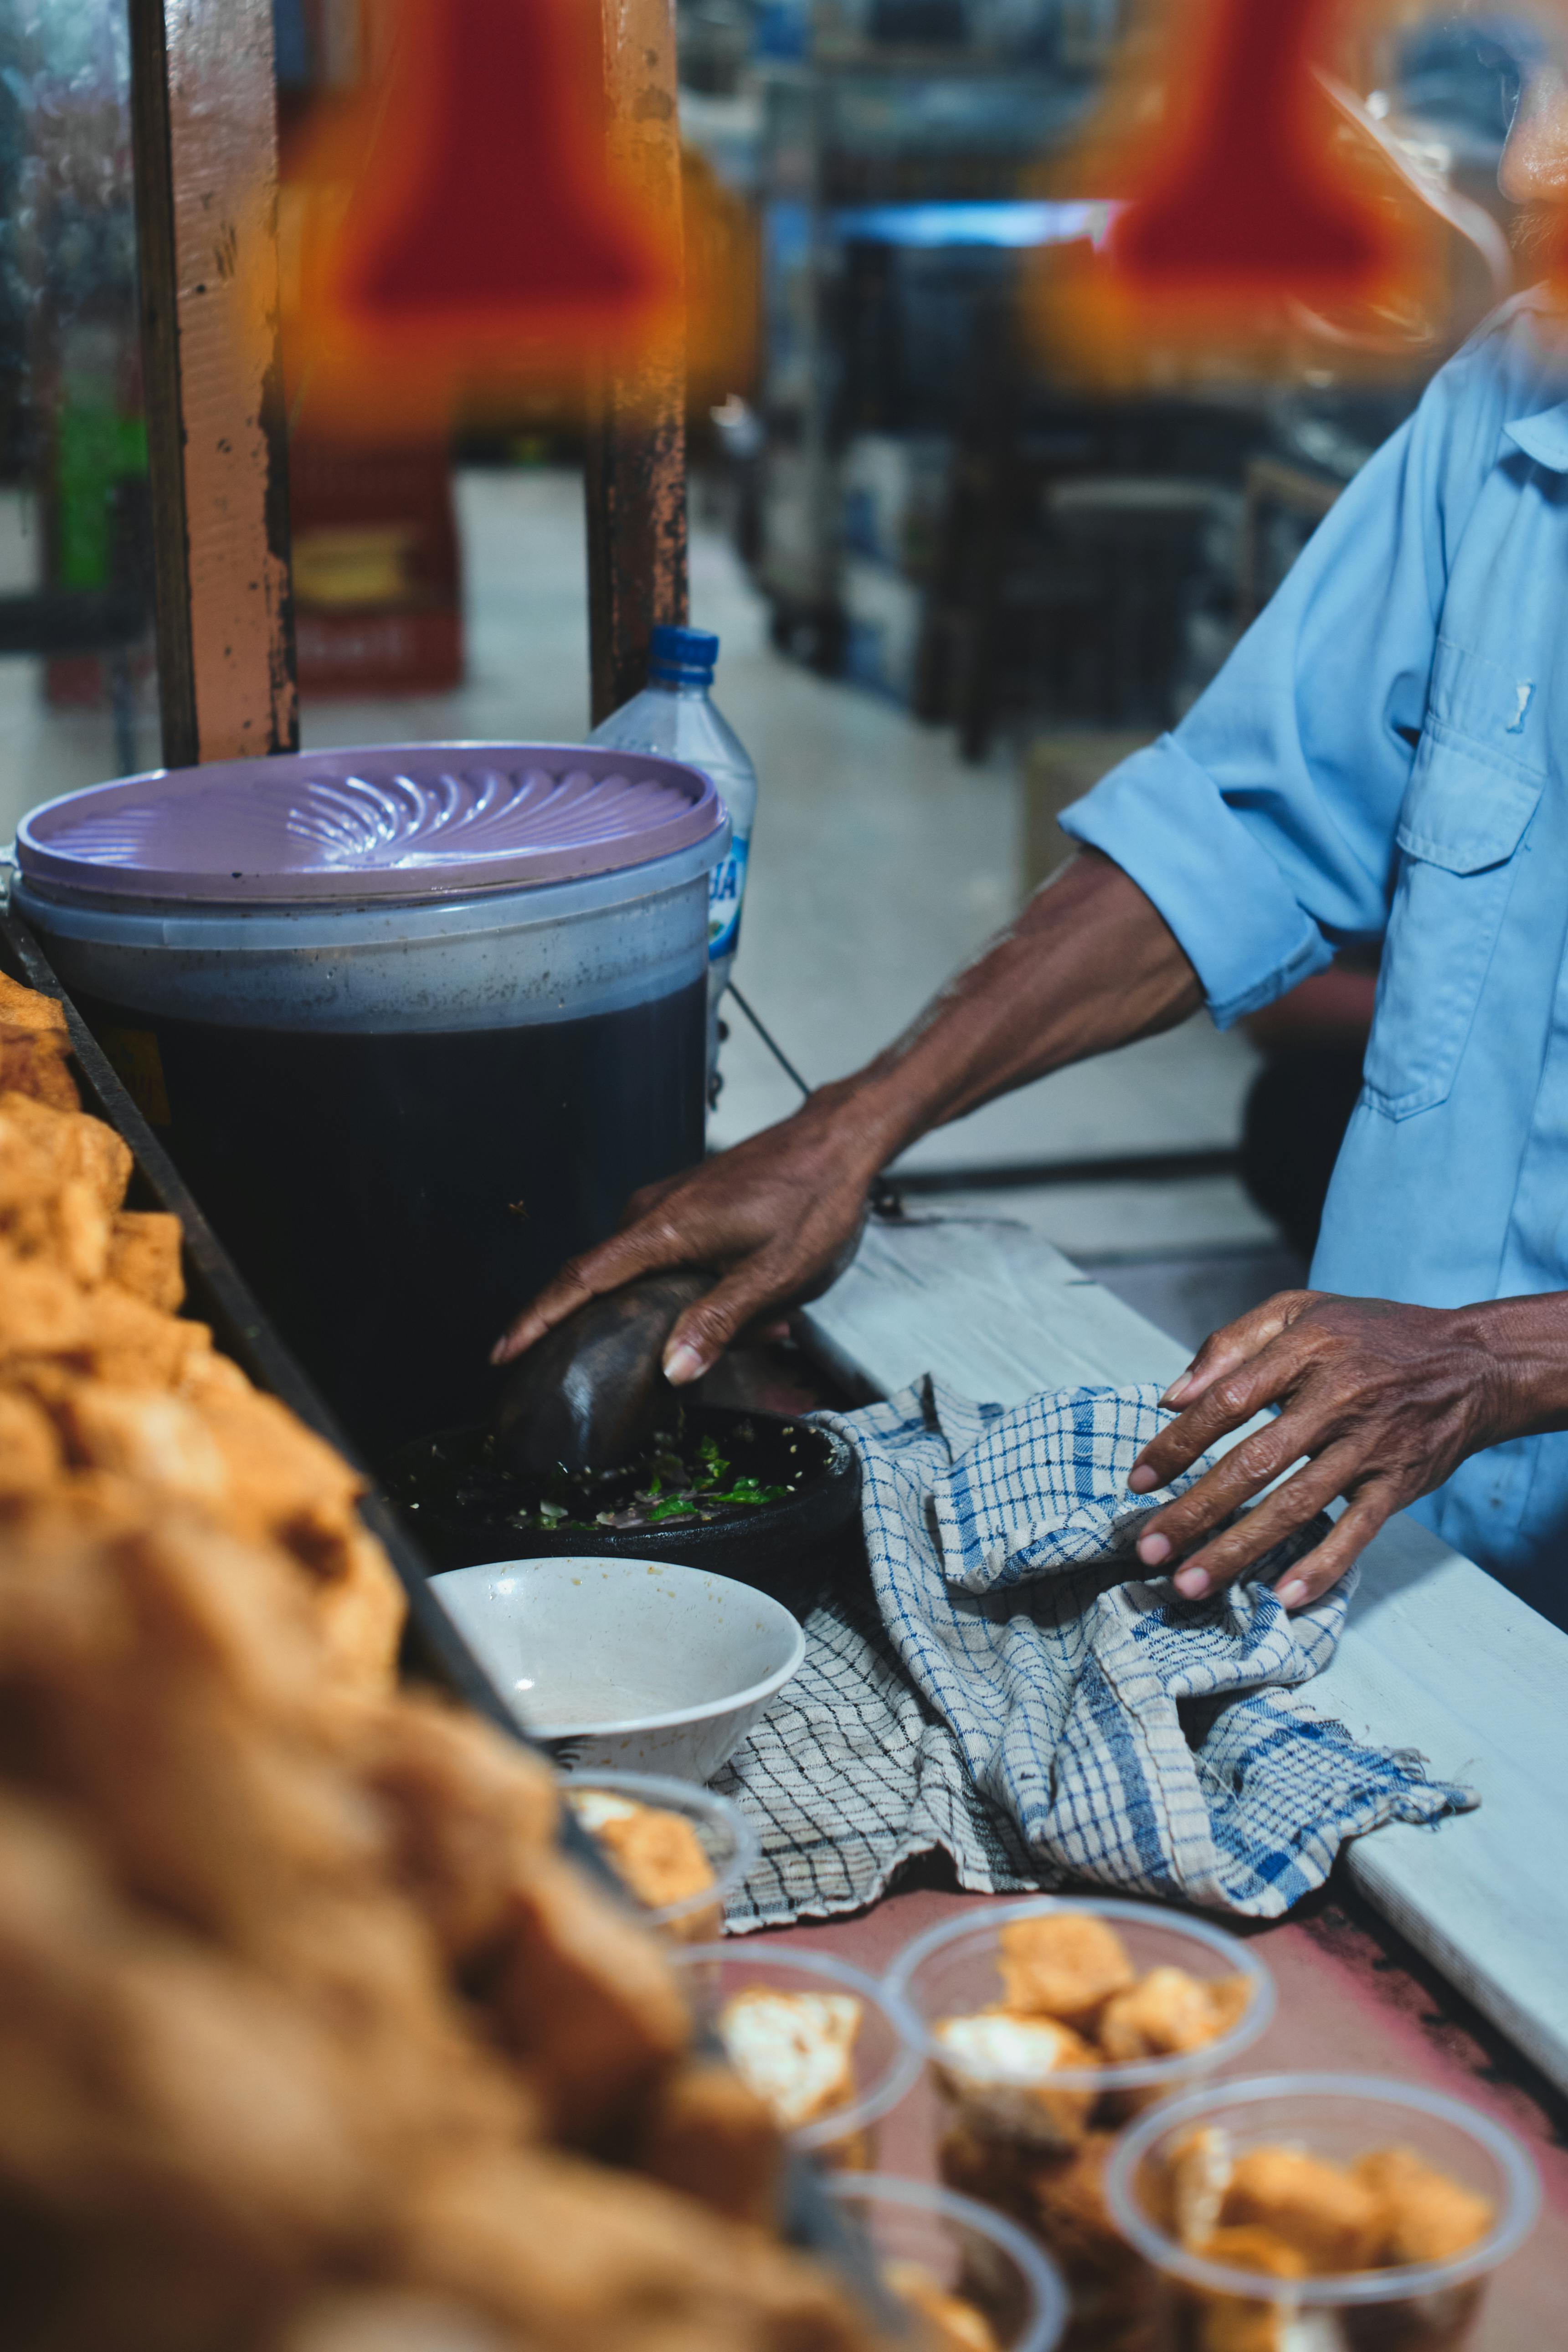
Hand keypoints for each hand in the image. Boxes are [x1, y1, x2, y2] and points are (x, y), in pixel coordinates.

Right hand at [490, 1082, 889, 1382]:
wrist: (840, 1142)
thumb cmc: (813, 1200)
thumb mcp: (774, 1275)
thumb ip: (720, 1323)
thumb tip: (672, 1369)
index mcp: (664, 1230)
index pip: (581, 1281)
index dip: (537, 1319)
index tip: (503, 1350)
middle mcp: (653, 1212)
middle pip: (600, 1280)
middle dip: (594, 1326)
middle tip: (589, 1365)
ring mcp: (669, 1204)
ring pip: (641, 1272)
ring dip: (668, 1310)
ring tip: (727, 1332)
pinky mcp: (688, 1204)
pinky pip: (665, 1255)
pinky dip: (687, 1287)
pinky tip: (740, 1306)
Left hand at [1122, 1290, 1510, 1610]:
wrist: (1472, 1362)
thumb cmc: (1369, 1335)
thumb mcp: (1299, 1312)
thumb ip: (1230, 1345)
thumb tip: (1171, 1397)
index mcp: (1306, 1350)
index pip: (1227, 1401)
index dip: (1178, 1443)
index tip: (1138, 1481)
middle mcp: (1338, 1398)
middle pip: (1254, 1462)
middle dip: (1195, 1511)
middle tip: (1149, 1549)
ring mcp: (1371, 1445)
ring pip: (1296, 1505)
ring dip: (1239, 1549)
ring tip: (1191, 1582)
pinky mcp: (1400, 1482)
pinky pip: (1356, 1531)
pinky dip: (1322, 1567)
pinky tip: (1282, 1598)